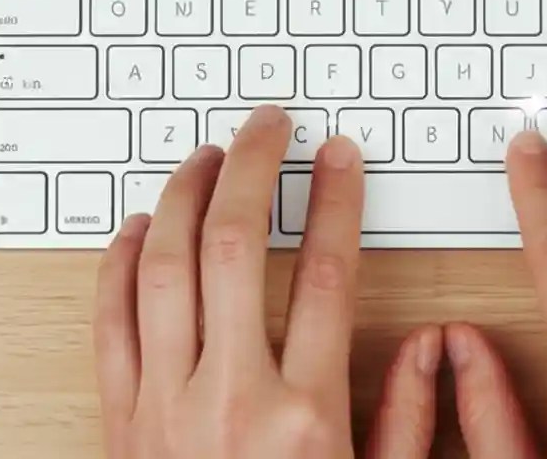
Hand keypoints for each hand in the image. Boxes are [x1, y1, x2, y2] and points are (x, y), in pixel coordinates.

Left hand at [93, 105, 444, 458]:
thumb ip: (408, 417)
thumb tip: (437, 346)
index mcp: (307, 415)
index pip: (328, 274)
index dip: (336, 201)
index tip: (339, 158)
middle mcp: (230, 397)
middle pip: (236, 247)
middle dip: (254, 168)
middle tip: (267, 127)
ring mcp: (165, 404)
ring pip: (165, 268)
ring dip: (184, 197)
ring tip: (207, 157)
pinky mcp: (119, 418)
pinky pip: (108, 322)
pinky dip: (117, 265)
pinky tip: (137, 228)